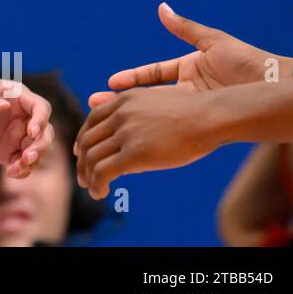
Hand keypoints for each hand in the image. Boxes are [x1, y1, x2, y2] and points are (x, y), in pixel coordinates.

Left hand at [0, 78, 52, 177]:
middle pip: (45, 132)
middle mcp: (21, 117)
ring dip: (33, 161)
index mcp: (16, 97)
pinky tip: (11, 172)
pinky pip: (22, 164)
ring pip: (37, 150)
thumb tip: (4, 105)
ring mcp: (16, 136)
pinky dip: (22, 170)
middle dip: (41, 145)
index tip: (31, 132)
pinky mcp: (7, 152)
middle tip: (27, 156)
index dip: (41, 120)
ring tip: (16, 167)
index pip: (40, 107)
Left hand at [74, 85, 221, 198]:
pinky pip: (104, 172)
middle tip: (82, 176)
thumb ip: (137, 116)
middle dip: (82, 160)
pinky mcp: (134, 154)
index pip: (92, 120)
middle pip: (88, 139)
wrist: (211, 117)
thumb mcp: (157, 105)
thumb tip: (127, 140)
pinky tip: (99, 193)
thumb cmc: (194, 115)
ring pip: (92, 157)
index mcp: (124, 100)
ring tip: (90, 188)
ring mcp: (126, 133)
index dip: (84, 138)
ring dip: (87, 175)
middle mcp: (119, 114)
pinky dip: (96, 184)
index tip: (81, 153)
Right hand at [87, 3, 277, 109]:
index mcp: (189, 69)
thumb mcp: (212, 41)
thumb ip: (184, 28)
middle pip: (149, 95)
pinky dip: (156, 127)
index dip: (131, 78)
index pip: (153, 74)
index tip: (110, 83)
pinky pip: (175, 123)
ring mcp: (195, 105)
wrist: (271, 84)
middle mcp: (189, 89)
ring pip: (157, 111)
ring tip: (108, 122)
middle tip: (96, 104)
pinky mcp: (203, 118)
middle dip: (123, 100)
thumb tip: (161, 8)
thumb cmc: (247, 60)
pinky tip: (138, 131)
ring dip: (133, 115)